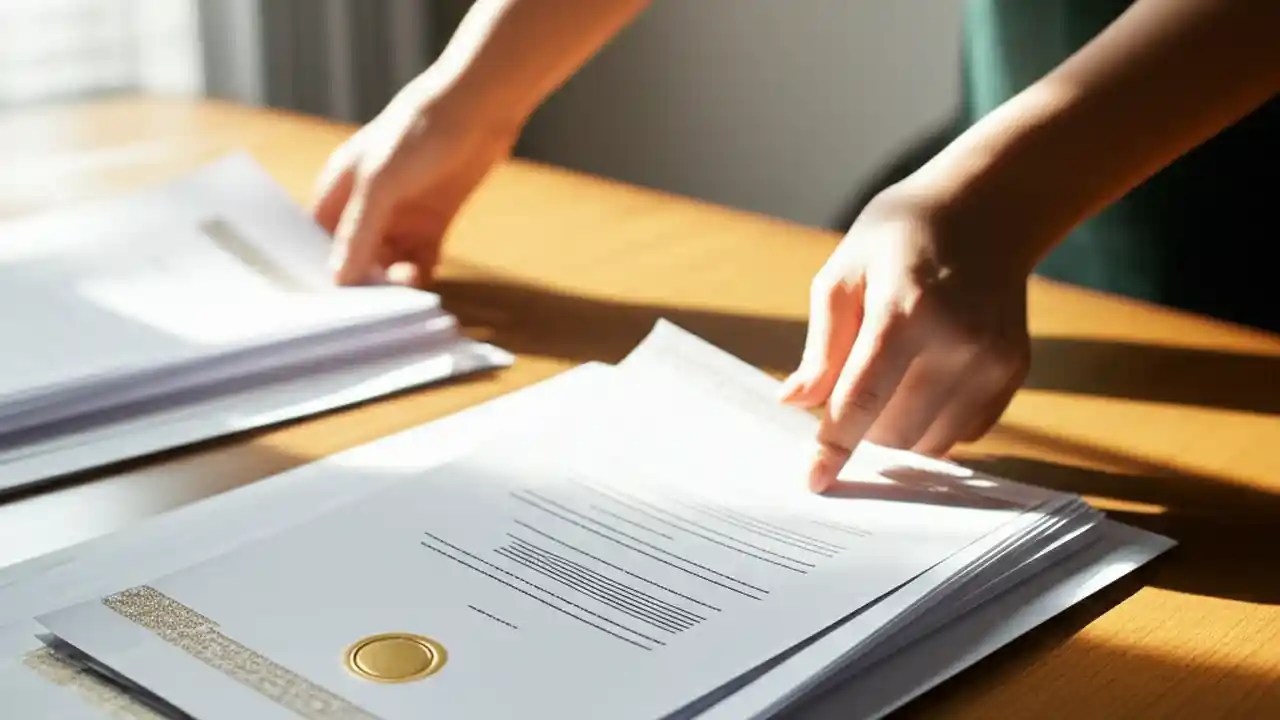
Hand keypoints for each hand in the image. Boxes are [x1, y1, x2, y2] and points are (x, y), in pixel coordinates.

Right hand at [312, 87, 520, 286]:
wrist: (478, 110)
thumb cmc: (417, 132)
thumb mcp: (380, 182)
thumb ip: (359, 230)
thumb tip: (338, 278)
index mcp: (340, 190)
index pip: (321, 241)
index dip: (327, 269)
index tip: (337, 300)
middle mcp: (367, 206)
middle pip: (358, 257)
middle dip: (367, 278)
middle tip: (382, 296)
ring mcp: (401, 215)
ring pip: (389, 262)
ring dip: (396, 278)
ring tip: (409, 282)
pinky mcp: (433, 222)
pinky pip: (420, 259)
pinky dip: (421, 272)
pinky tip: (424, 279)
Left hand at [779, 181, 1035, 491]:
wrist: (987, 209)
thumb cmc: (899, 238)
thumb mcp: (843, 275)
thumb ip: (821, 346)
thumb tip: (793, 403)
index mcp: (905, 313)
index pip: (861, 401)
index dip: (832, 448)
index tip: (812, 482)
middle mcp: (957, 342)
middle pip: (893, 432)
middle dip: (860, 429)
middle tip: (850, 389)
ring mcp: (992, 361)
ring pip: (929, 442)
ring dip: (896, 430)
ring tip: (890, 378)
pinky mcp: (1013, 372)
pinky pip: (961, 432)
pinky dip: (932, 422)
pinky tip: (926, 377)